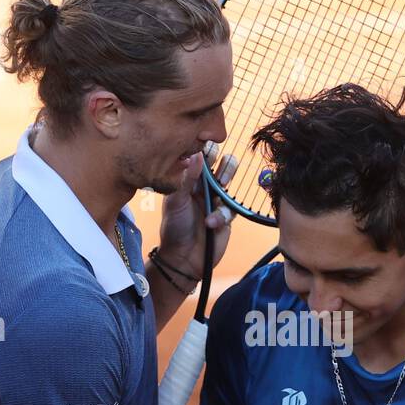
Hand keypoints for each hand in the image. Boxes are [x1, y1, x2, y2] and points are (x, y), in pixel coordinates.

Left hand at [158, 141, 237, 279]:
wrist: (182, 259)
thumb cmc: (174, 228)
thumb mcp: (176, 201)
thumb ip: (187, 179)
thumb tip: (197, 154)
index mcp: (189, 182)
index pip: (202, 159)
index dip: (208, 151)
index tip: (209, 145)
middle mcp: (204, 189)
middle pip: (222, 167)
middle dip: (225, 164)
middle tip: (221, 165)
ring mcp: (216, 202)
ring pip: (230, 183)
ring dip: (228, 180)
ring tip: (222, 182)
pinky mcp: (226, 218)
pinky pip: (230, 209)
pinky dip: (221, 215)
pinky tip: (210, 223)